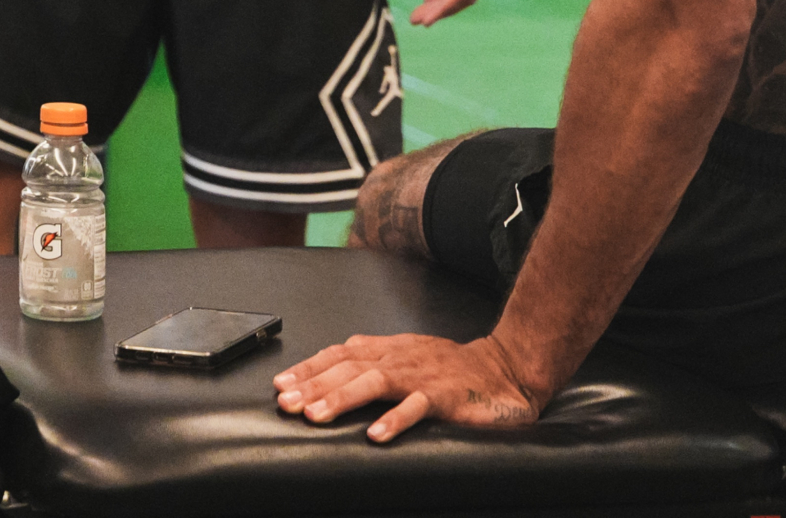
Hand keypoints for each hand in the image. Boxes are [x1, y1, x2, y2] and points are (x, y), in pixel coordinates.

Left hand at [273, 332, 542, 442]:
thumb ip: (373, 363)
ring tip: (316, 415)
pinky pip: (417, 407)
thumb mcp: (406, 358)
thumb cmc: (450, 368)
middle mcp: (397, 357)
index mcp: (386, 350)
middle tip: (286, 403)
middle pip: (346, 367)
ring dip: (341, 398)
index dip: (308, 368)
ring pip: (373, 382)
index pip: (338, 354)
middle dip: (312, 384)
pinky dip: (395, 420)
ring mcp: (419, 375)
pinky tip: (376, 435)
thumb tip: (331, 377)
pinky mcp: (444, 396)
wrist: (504, 369)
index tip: (281, 384)